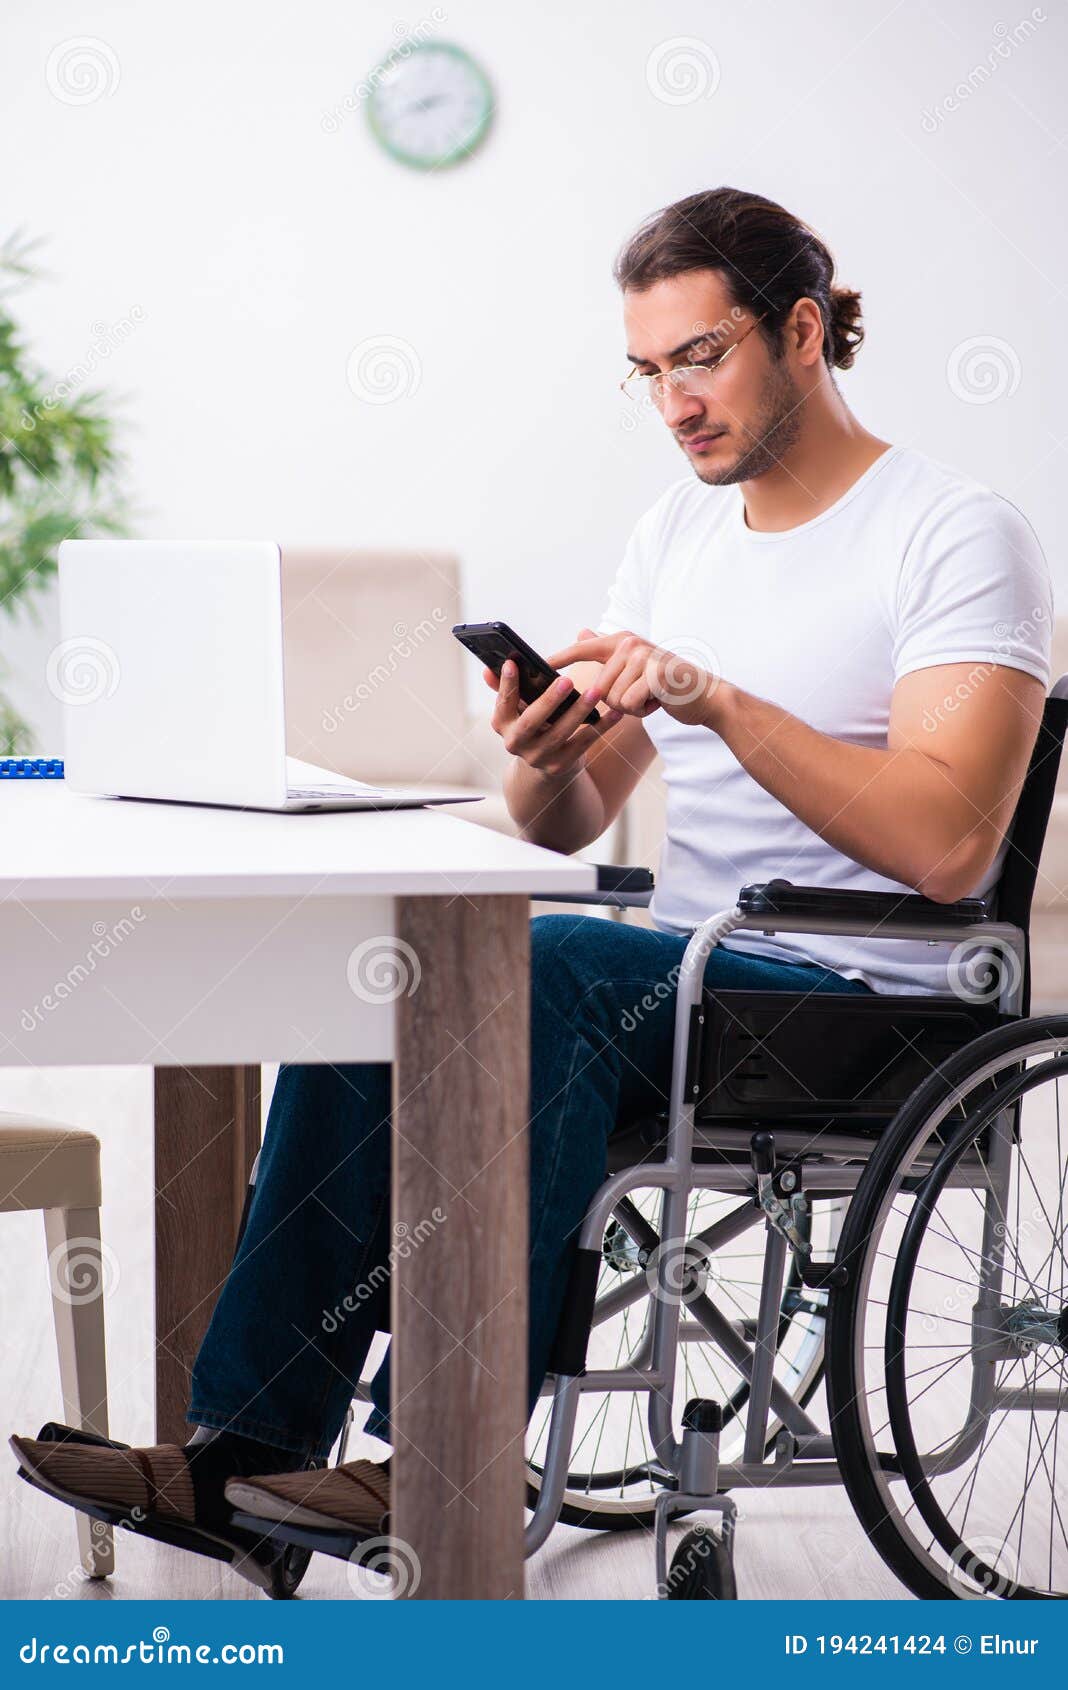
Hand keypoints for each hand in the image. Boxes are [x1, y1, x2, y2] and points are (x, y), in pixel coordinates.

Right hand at [483, 658, 622, 778]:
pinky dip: (601, 727)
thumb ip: (506, 689)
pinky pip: (584, 743)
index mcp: (502, 724)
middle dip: (548, 701)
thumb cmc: (533, 724)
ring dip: (579, 711)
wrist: (545, 764)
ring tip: (596, 692)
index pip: (503, 702)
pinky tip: (615, 712)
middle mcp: (516, 743)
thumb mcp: (517, 709)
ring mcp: (538, 757)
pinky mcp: (561, 766)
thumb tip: (489, 667)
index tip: (513, 662)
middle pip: (531, 722)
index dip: (506, 684)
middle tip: (566, 679)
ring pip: (560, 733)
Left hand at [548, 629, 719, 726]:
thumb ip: (606, 650)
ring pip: (613, 699)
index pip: (582, 649)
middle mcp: (630, 643)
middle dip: (620, 701)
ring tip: (652, 696)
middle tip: (644, 694)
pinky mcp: (654, 674)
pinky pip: (629, 705)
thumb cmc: (666, 685)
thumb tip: (581, 631)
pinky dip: (643, 711)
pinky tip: (659, 701)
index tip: (534, 665)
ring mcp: (643, 656)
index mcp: (621, 641)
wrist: (705, 696)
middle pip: (599, 689)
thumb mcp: (634, 664)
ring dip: (632, 707)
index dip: (558, 659)